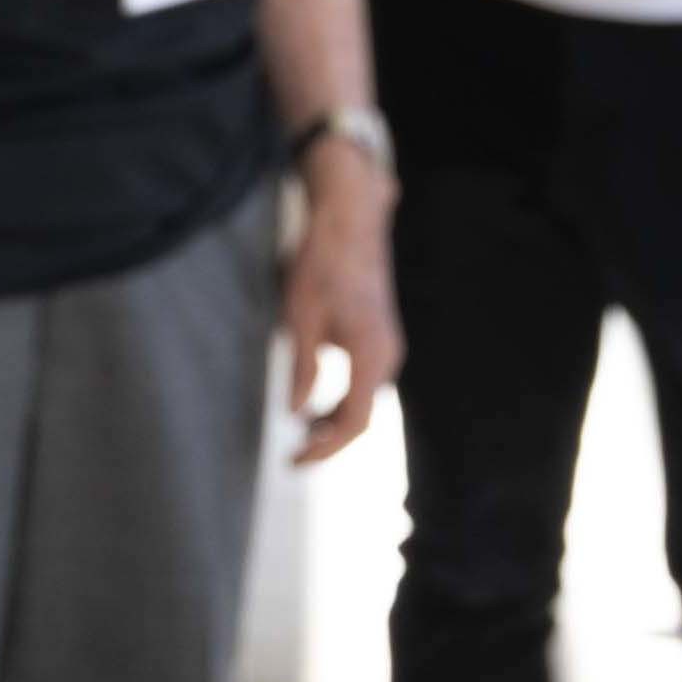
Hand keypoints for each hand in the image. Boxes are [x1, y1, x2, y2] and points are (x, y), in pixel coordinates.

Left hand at [280, 143, 399, 464]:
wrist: (350, 221)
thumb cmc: (320, 266)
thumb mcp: (300, 319)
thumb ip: (301, 369)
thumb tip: (296, 412)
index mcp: (371, 356)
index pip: (353, 423)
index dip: (323, 449)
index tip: (294, 461)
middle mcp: (389, 355)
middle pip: (362, 416)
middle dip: (327, 440)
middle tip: (293, 455)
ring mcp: (389, 344)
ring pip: (365, 399)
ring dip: (334, 420)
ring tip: (302, 433)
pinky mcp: (382, 334)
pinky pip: (365, 380)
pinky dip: (341, 398)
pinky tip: (317, 403)